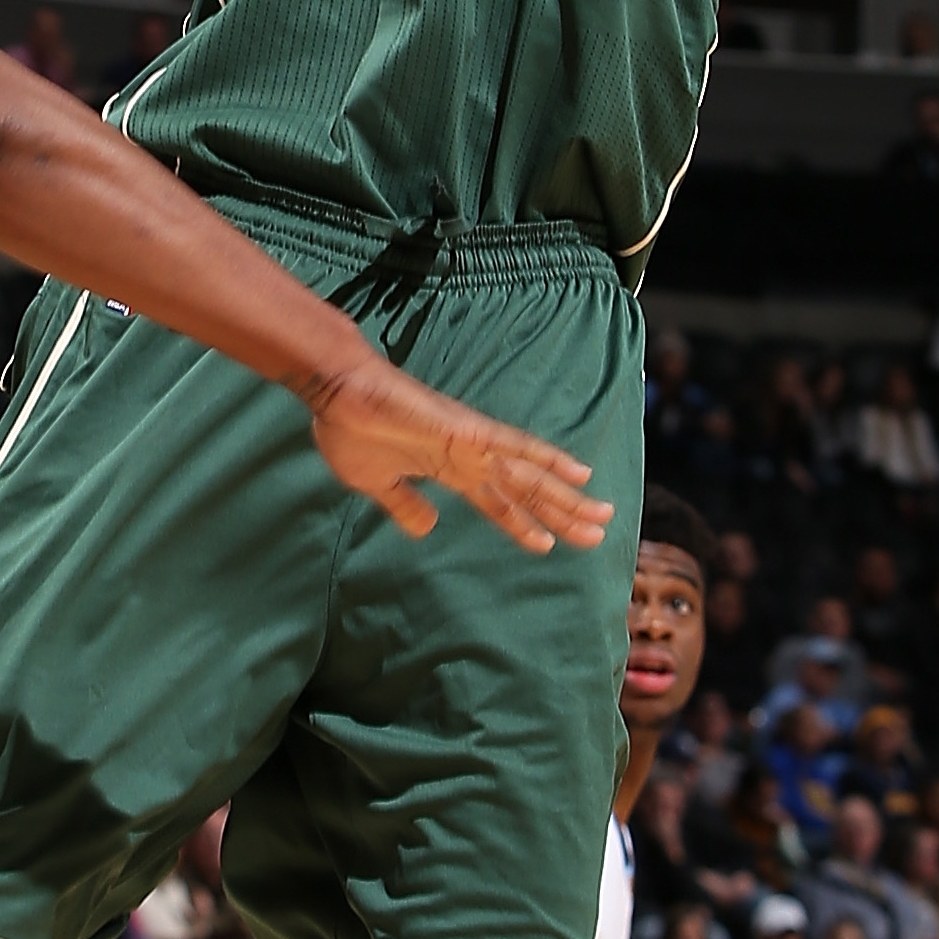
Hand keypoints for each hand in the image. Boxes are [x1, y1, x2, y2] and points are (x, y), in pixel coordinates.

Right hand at [307, 344, 612, 556]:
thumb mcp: (377, 485)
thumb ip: (404, 505)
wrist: (337, 394)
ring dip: (566, 496)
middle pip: (524, 491)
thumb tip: (427, 528)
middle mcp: (470, 457)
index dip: (523, 524)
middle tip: (599, 534)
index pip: (497, 503)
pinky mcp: (467, 430)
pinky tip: (576, 471)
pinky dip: (547, 457)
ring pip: (530, 475)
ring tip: (600, 515)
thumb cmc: (350, 430)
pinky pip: (515, 446)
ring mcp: (472, 443)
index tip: (549, 544)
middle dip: (562, 514)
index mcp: (448, 470)